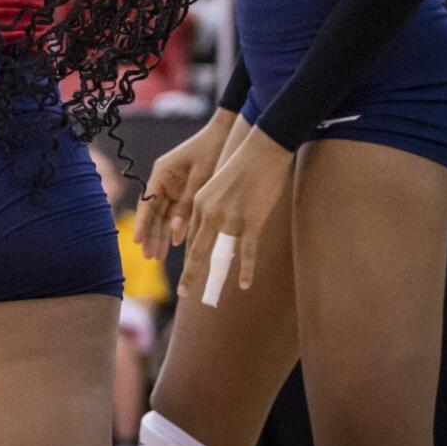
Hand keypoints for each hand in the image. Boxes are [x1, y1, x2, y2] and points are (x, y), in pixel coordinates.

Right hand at [133, 110, 233, 261]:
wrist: (227, 134)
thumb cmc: (212, 151)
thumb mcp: (200, 178)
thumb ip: (187, 205)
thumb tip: (174, 231)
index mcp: (162, 173)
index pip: (148, 203)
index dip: (142, 224)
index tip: (137, 241)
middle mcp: (164, 181)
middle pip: (154, 213)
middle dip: (152, 235)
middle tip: (150, 257)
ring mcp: (174, 186)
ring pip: (165, 215)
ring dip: (162, 235)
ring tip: (158, 256)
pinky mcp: (186, 191)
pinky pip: (178, 213)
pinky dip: (177, 227)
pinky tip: (174, 242)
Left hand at [177, 127, 293, 302]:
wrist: (261, 150)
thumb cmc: (242, 167)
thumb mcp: (218, 187)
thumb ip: (213, 208)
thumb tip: (216, 231)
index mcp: (200, 202)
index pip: (191, 236)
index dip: (187, 256)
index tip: (185, 271)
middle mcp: (210, 212)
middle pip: (197, 250)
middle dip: (190, 273)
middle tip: (184, 292)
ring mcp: (231, 218)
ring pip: (219, 253)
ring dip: (214, 276)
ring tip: (207, 295)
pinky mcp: (251, 221)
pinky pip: (246, 251)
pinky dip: (245, 269)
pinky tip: (243, 284)